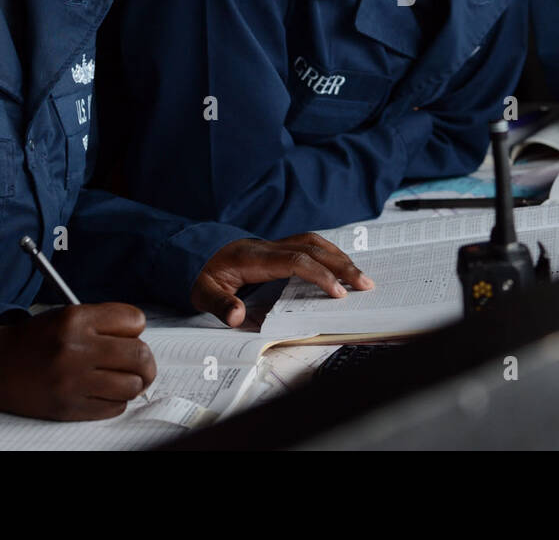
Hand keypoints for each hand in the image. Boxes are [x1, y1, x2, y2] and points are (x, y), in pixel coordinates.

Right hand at [0, 303, 154, 419]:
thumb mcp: (67, 316)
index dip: (136, 329)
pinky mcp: (70, 406)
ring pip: (132, 385)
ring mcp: (73, 380)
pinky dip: (115, 400)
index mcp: (76, 319)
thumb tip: (141, 341)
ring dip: (133, 383)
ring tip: (121, 379)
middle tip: (140, 364)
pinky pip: (114, 407)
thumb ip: (104, 324)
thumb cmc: (36, 340)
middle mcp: (76, 349)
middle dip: (146, 361)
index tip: (131, 335)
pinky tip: (102, 392)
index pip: (134, 320)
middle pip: (140, 356)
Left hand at [192, 233, 373, 326]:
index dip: (319, 275)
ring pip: (313, 242)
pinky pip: (308, 243)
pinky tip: (338, 263)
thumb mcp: (201, 293)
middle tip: (366, 284)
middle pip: (313, 249)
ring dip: (339, 256)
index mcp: (254, 258)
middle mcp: (268, 246)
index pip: (295, 261)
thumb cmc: (200, 273)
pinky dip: (328, 252)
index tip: (338, 293)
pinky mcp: (276, 246)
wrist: (192, 250)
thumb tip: (238, 316)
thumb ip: (220, 305)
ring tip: (359, 274)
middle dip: (342, 265)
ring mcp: (273, 243)